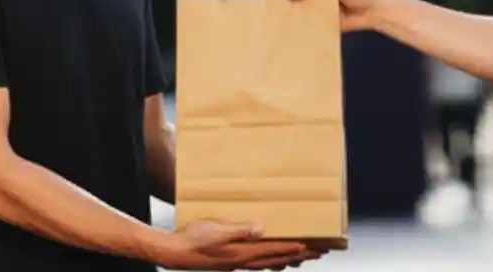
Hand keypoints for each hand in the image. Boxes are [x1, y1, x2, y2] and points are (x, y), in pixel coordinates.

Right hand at [159, 220, 324, 269]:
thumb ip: (238, 229)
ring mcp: (237, 262)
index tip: (311, 247)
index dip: (293, 249)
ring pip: (269, 262)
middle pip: (277, 259)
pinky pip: (258, 262)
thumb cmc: (193, 240)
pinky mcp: (231, 261)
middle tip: (317, 253)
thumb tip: (259, 229)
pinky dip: (271, 261)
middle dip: (298, 256)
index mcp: (241, 252)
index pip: (274, 251)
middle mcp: (243, 260)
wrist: (175, 253)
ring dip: (287, 259)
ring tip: (302, 256)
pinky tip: (271, 259)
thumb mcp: (215, 230)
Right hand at [264, 0, 387, 31]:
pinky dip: (300, 24)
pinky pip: (307, 20)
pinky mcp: (321, 16)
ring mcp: (317, 1)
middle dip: (279, 0)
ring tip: (276, 23)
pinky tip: (293, 31)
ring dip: (288, 13)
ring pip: (297, 6)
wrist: (373, 9)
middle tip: (267, 12)